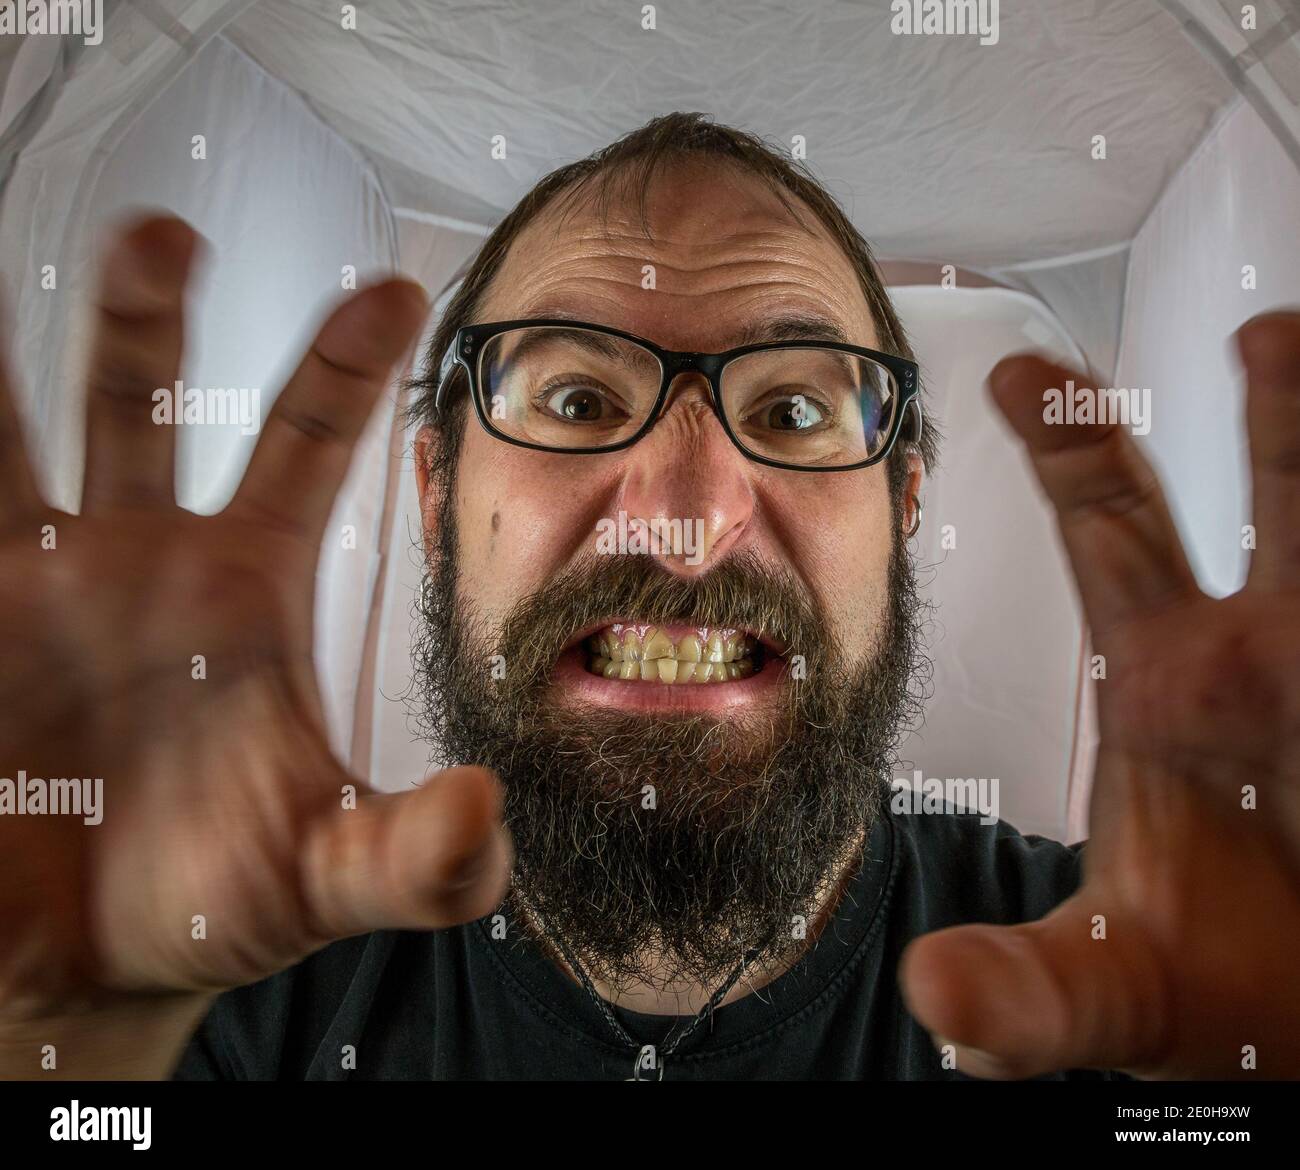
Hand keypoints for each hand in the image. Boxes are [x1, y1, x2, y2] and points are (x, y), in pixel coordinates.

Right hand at [0, 216, 510, 1035]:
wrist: (89, 961)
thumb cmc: (218, 899)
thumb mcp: (328, 876)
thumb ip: (413, 855)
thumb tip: (483, 812)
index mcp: (246, 582)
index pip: (306, 445)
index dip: (348, 367)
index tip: (396, 288)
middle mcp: (139, 555)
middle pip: (140, 403)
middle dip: (149, 317)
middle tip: (166, 232)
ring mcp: (30, 581)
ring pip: (4, 441)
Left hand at [899, 311, 1299, 1078]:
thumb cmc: (1225, 992)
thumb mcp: (1118, 990)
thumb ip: (1029, 995)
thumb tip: (939, 1003)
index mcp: (1171, 682)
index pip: (1110, 532)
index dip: (1067, 444)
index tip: (1016, 369)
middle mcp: (1272, 655)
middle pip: (1276, 498)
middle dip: (1280, 413)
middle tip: (1267, 331)